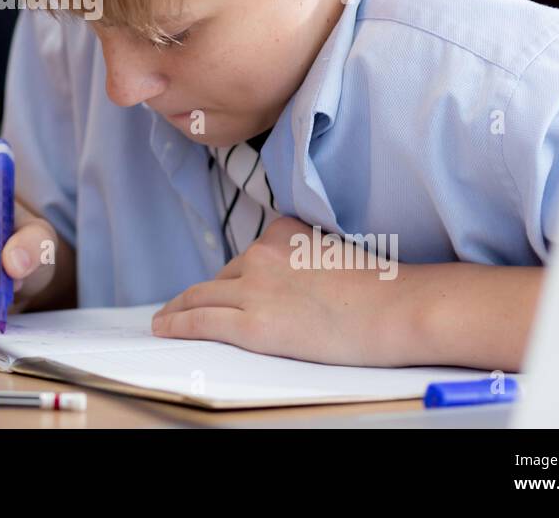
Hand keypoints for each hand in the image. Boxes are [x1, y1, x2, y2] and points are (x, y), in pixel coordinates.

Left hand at [152, 216, 401, 365]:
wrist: (395, 309)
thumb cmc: (381, 288)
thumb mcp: (336, 251)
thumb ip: (306, 256)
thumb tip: (297, 273)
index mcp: (283, 232)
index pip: (249, 256)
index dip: (234, 276)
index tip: (220, 284)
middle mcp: (261, 254)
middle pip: (222, 276)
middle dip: (205, 292)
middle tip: (182, 305)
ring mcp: (254, 289)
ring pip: (202, 296)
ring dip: (179, 307)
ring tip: (165, 318)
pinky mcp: (252, 325)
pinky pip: (201, 321)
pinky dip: (177, 324)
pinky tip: (164, 327)